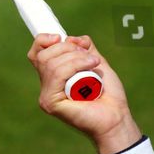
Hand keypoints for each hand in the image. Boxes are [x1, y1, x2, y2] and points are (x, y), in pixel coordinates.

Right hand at [27, 34, 142, 153]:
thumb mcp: (96, 63)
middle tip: (88, 56)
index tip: (61, 37)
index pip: (36, 53)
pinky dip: (75, 66)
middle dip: (67, 48)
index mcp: (53, 76)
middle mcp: (46, 86)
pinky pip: (57, 75)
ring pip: (51, 63)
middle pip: (43, 55)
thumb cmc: (108, 94)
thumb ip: (84, 49)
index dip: (44, 40)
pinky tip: (91, 67)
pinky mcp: (50, 103)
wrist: (116, 116)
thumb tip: (72, 38)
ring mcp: (46, 96)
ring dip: (76, 58)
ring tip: (94, 63)